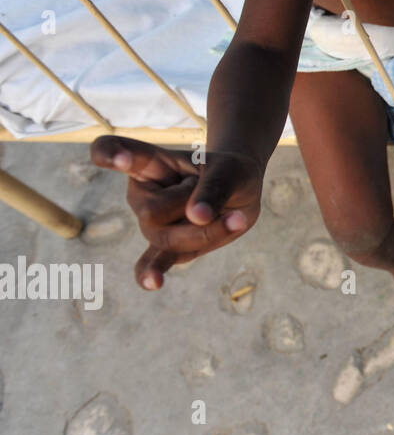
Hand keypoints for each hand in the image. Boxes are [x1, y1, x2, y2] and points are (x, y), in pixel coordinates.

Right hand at [89, 135, 263, 290]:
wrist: (241, 192)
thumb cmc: (229, 173)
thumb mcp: (230, 170)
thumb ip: (213, 189)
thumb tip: (196, 217)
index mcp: (149, 163)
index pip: (113, 151)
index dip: (111, 155)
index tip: (120, 159)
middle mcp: (142, 194)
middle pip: (153, 211)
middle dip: (192, 204)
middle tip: (213, 190)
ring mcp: (151, 223)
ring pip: (165, 238)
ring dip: (206, 231)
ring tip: (232, 216)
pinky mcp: (167, 247)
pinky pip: (154, 261)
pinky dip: (152, 272)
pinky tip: (153, 283)